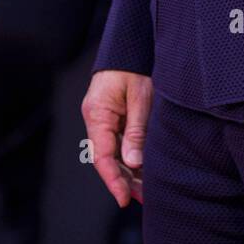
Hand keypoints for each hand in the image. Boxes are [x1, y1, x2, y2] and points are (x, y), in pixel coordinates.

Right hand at [82, 70, 152, 206]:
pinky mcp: (113, 116)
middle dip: (125, 181)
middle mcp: (97, 120)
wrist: (129, 44)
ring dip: (129, 171)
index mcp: (97, 114)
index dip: (114, 180)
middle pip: (108, 159)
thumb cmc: (134, 66)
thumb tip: (133, 164)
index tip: (125, 199)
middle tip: (143, 199)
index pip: (102, 157)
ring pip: (114, 152)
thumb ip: (136, 130)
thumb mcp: (140, 97)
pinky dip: (131, 156)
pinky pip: (120, 141)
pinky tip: (144, 169)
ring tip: (146, 191)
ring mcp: (104, 118)